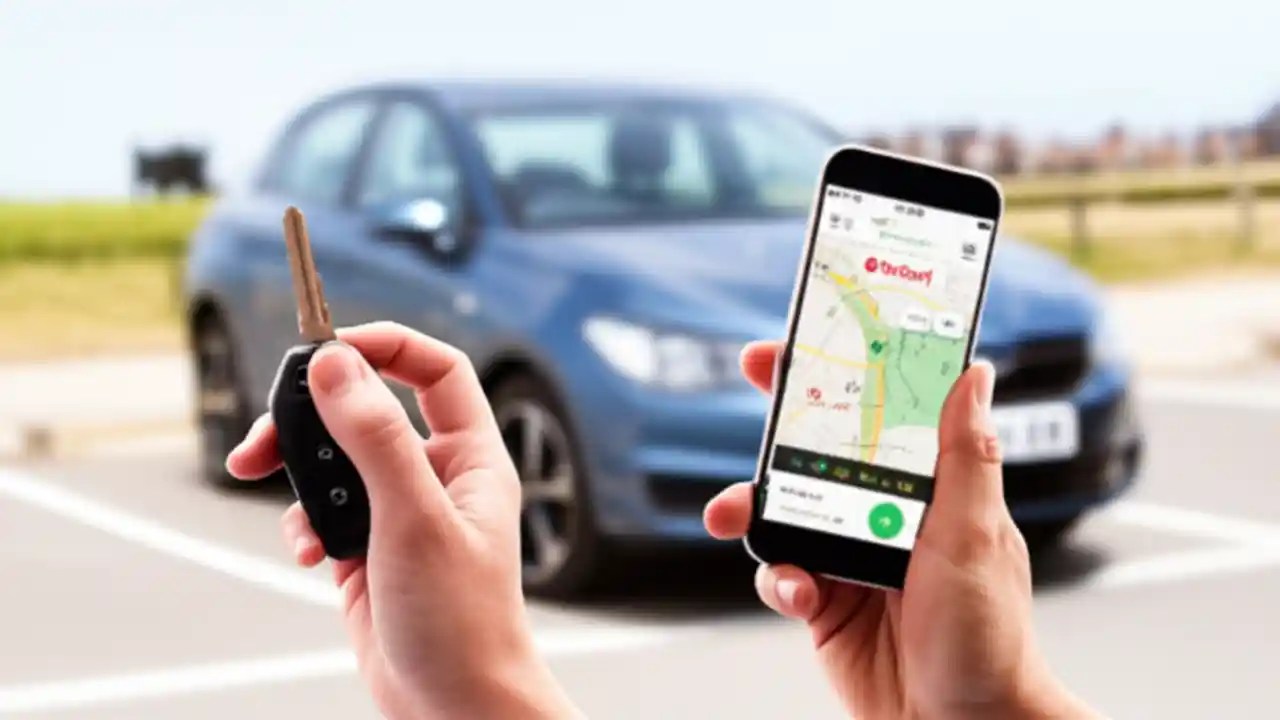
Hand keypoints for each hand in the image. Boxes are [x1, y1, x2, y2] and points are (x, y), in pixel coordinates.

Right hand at [226, 323, 578, 719]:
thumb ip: (375, 439)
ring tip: (279, 504)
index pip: (436, 371)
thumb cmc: (460, 622)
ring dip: (300, 477)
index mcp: (471, 458)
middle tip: (263, 434)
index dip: (388, 346)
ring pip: (338, 463)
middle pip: (369, 411)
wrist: (453, 707)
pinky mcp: (370, 550)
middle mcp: (438, 478)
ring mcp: (402, 514)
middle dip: (314, 417)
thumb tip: (335, 367)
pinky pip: (325, 513)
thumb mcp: (414, 519)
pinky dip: (305, 525)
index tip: (329, 348)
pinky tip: (307, 554)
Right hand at [705, 341, 1098, 719]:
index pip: (882, 416)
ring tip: (734, 516)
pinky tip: (797, 594)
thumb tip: (973, 375)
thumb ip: (965, 456)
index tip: (803, 344)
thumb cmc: (989, 638)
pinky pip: (780, 573)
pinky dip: (777, 579)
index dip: (843, 377)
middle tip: (753, 413)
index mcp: (929, 490)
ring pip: (785, 512)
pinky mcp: (823, 603)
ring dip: (754, 510)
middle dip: (779, 433)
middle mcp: (885, 516)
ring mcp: (851, 557)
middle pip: (820, 456)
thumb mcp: (977, 536)